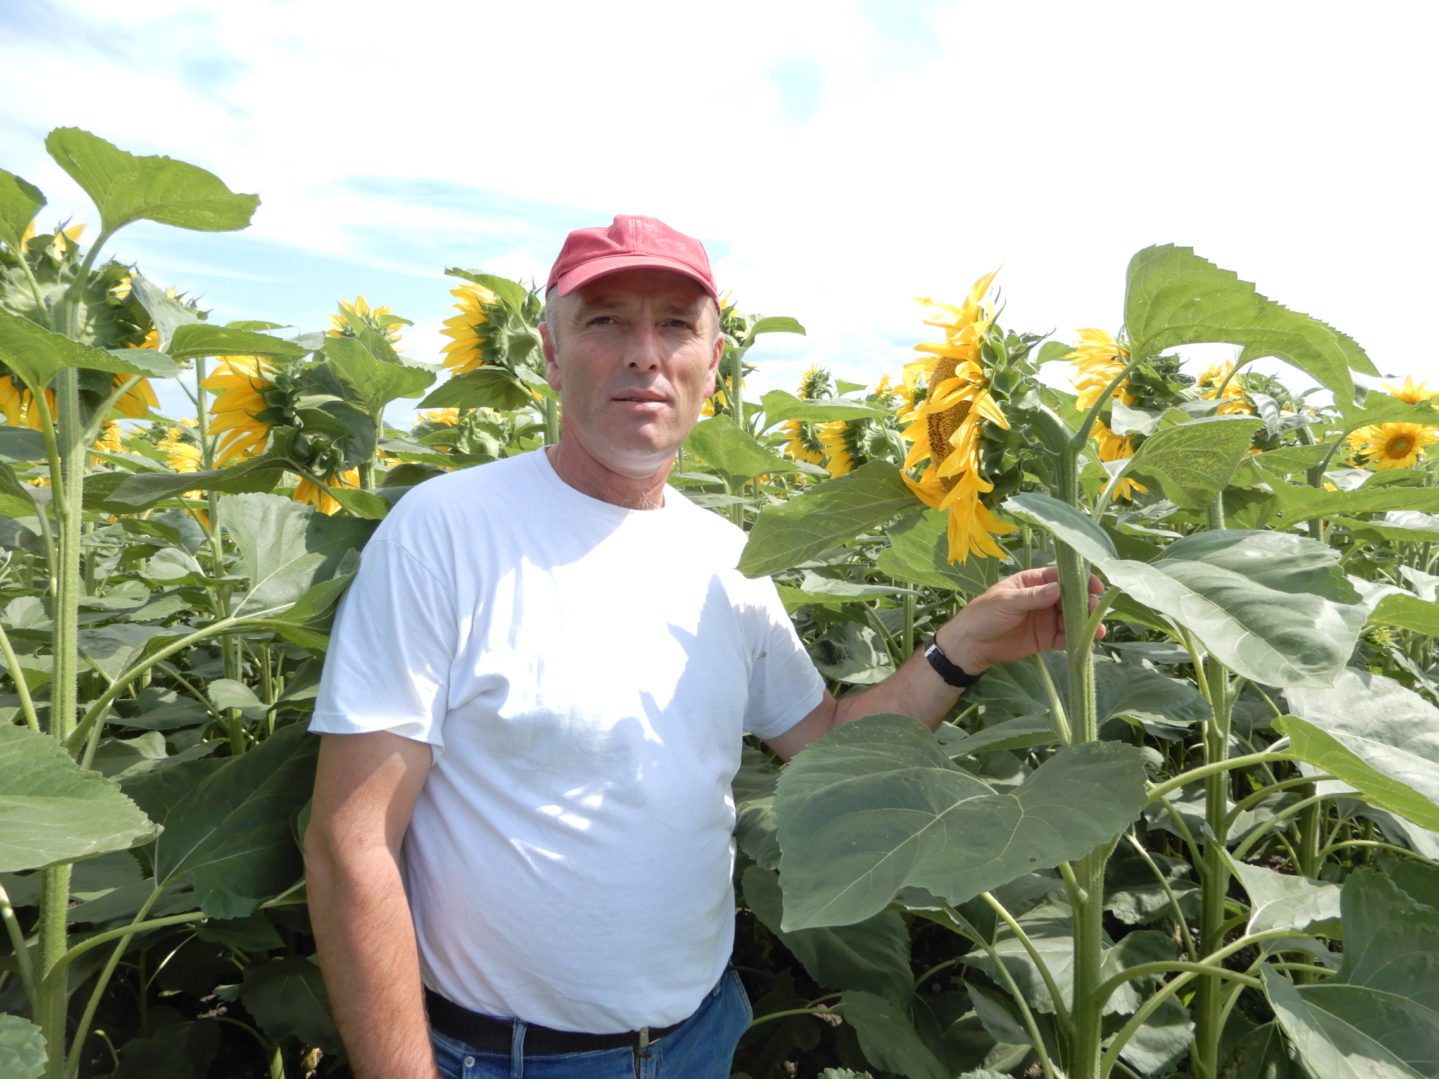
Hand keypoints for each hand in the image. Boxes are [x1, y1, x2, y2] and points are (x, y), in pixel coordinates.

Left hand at [937, 566, 1106, 673]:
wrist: (971, 645)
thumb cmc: (984, 614)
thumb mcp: (1007, 602)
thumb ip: (1033, 596)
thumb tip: (1059, 589)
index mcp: (1032, 582)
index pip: (1059, 577)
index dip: (1078, 581)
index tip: (1095, 587)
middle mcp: (1043, 598)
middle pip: (1070, 598)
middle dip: (1085, 603)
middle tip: (1095, 611)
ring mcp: (1046, 618)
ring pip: (1071, 618)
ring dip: (1084, 623)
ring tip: (1097, 630)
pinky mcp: (1046, 638)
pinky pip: (1065, 637)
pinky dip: (1076, 640)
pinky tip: (1086, 643)